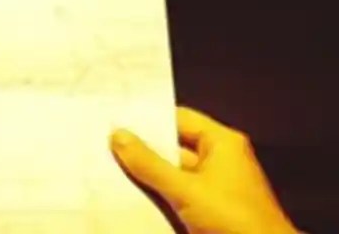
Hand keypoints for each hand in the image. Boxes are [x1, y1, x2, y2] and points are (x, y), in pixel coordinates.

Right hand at [111, 106, 296, 233]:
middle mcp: (221, 160)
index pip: (180, 119)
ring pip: (175, 175)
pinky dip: (161, 198)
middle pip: (174, 148)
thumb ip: (150, 164)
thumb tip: (118, 136)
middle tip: (106, 148)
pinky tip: (131, 200)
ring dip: (150, 178)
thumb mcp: (185, 190)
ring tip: (111, 172)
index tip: (116, 121)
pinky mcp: (211, 212)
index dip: (149, 120)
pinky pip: (180, 197)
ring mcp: (216, 188)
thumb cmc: (232, 218)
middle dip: (144, 151)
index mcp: (222, 143)